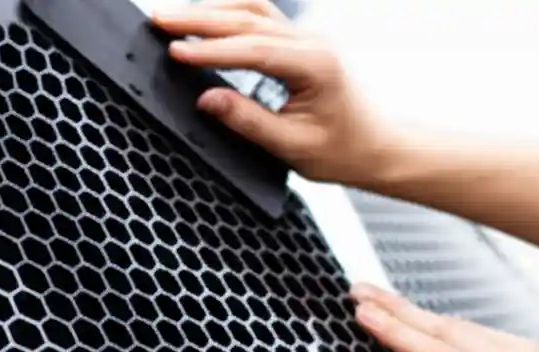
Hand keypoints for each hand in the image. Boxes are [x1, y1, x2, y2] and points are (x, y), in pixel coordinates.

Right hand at [152, 0, 395, 186]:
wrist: (379, 146)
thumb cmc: (344, 150)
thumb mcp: (293, 146)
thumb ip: (248, 121)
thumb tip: (206, 99)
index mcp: (315, 65)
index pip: (253, 50)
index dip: (210, 49)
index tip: (175, 51)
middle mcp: (313, 43)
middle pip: (248, 20)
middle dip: (199, 19)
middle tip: (159, 20)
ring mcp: (308, 38)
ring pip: (253, 11)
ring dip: (212, 11)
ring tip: (173, 17)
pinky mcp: (301, 42)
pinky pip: (262, 18)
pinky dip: (229, 15)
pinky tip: (206, 18)